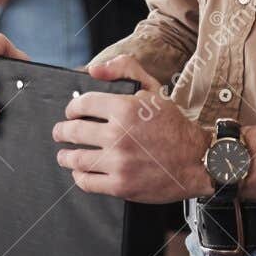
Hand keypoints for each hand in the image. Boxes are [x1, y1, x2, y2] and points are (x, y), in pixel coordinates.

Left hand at [52, 54, 211, 202]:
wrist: (196, 160)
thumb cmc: (173, 126)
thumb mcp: (153, 89)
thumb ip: (125, 70)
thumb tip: (95, 70)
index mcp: (125, 109)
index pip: (82, 104)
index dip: (72, 108)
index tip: (71, 113)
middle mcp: (118, 135)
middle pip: (73, 132)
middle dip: (62, 132)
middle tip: (60, 133)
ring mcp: (119, 162)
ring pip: (76, 158)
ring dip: (65, 156)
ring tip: (64, 155)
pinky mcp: (121, 185)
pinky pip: (87, 182)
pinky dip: (79, 176)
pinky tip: (80, 172)